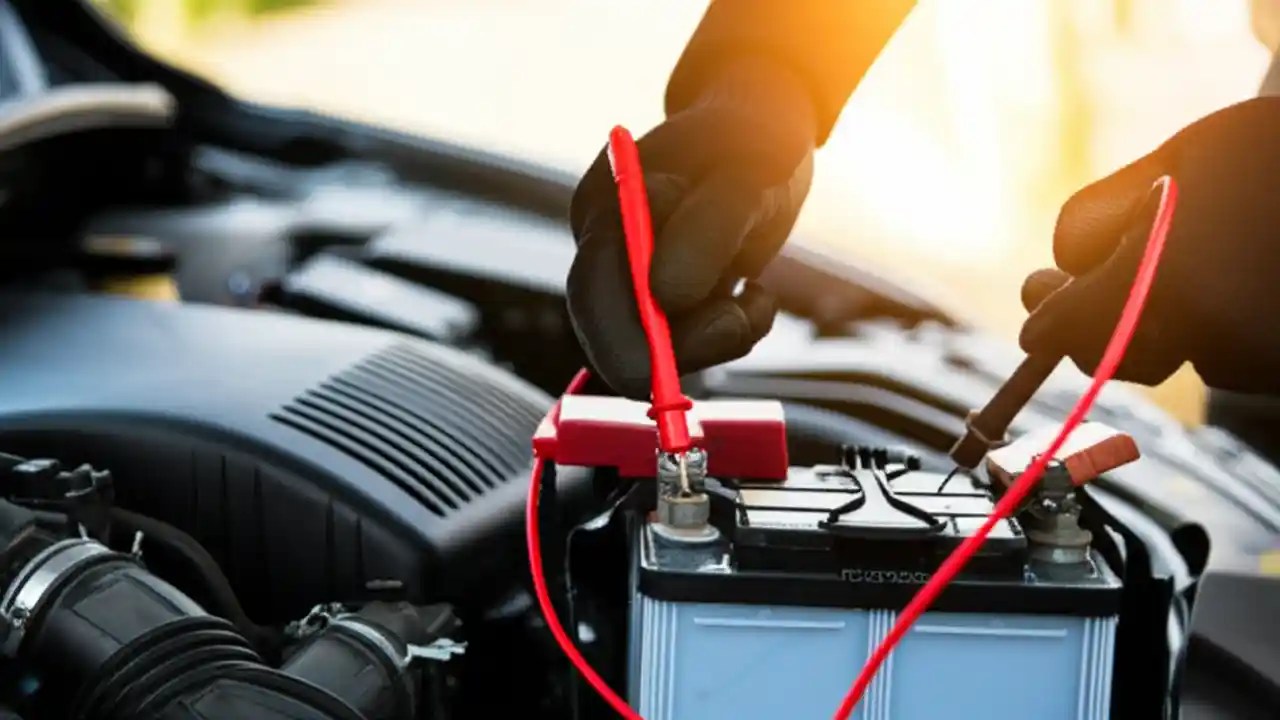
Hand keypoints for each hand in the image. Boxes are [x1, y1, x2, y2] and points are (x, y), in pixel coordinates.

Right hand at [567, 61, 816, 398]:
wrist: (767, 131)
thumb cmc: (755, 138)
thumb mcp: (747, 171)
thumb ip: (707, 229)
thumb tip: (667, 297)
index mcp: (605, 209)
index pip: (592, 294)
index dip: (629, 339)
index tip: (690, 353)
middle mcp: (609, 250)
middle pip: (613, 335)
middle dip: (681, 345)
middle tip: (742, 315)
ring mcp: (635, 277)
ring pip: (660, 350)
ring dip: (720, 335)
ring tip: (757, 293)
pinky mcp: (668, 299)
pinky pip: (695, 344)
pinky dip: (735, 332)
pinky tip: (755, 295)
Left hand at [1020, 97, 1279, 393]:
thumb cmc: (1264, 157)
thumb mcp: (1172, 165)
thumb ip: (1102, 217)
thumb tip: (1061, 271)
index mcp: (1163, 279)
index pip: (1068, 327)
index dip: (1045, 325)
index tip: (1034, 323)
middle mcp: (1206, 332)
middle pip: (1112, 357)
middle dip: (1086, 332)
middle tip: (1066, 299)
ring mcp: (1250, 358)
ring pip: (1171, 358)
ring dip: (1156, 329)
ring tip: (1188, 270)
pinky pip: (1225, 359)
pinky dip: (1215, 332)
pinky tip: (1241, 285)